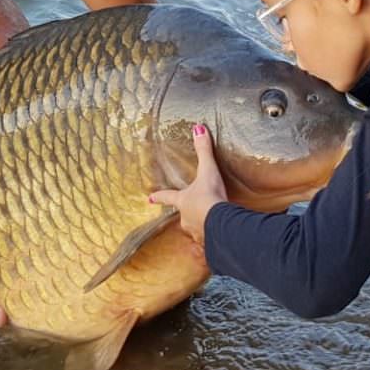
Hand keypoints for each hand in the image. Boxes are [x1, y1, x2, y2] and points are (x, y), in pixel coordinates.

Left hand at [149, 123, 226, 245]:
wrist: (220, 222)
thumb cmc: (210, 195)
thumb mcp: (207, 170)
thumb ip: (204, 150)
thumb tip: (198, 127)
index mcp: (183, 201)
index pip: (167, 197)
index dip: (158, 196)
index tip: (148, 198)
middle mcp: (186, 218)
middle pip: (182, 215)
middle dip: (186, 214)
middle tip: (192, 213)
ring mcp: (196, 231)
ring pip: (196, 229)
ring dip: (200, 227)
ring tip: (209, 226)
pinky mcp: (208, 241)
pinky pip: (209, 240)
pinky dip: (212, 238)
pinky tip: (218, 238)